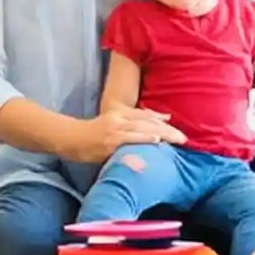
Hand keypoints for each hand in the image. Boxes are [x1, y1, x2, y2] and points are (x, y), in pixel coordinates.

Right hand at [68, 105, 186, 161]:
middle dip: (169, 130)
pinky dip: (144, 138)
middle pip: (149, 122)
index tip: (177, 125)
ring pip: (144, 128)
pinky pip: (130, 139)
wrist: (69, 138)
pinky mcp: (110, 141)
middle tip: (185, 137)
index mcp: (119, 113)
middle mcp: (119, 118)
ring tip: (178, 139)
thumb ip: (128, 126)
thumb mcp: (109, 125)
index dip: (162, 120)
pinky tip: (156, 139)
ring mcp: (115, 129)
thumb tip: (149, 130)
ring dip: (163, 134)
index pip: (145, 115)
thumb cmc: (90, 135)